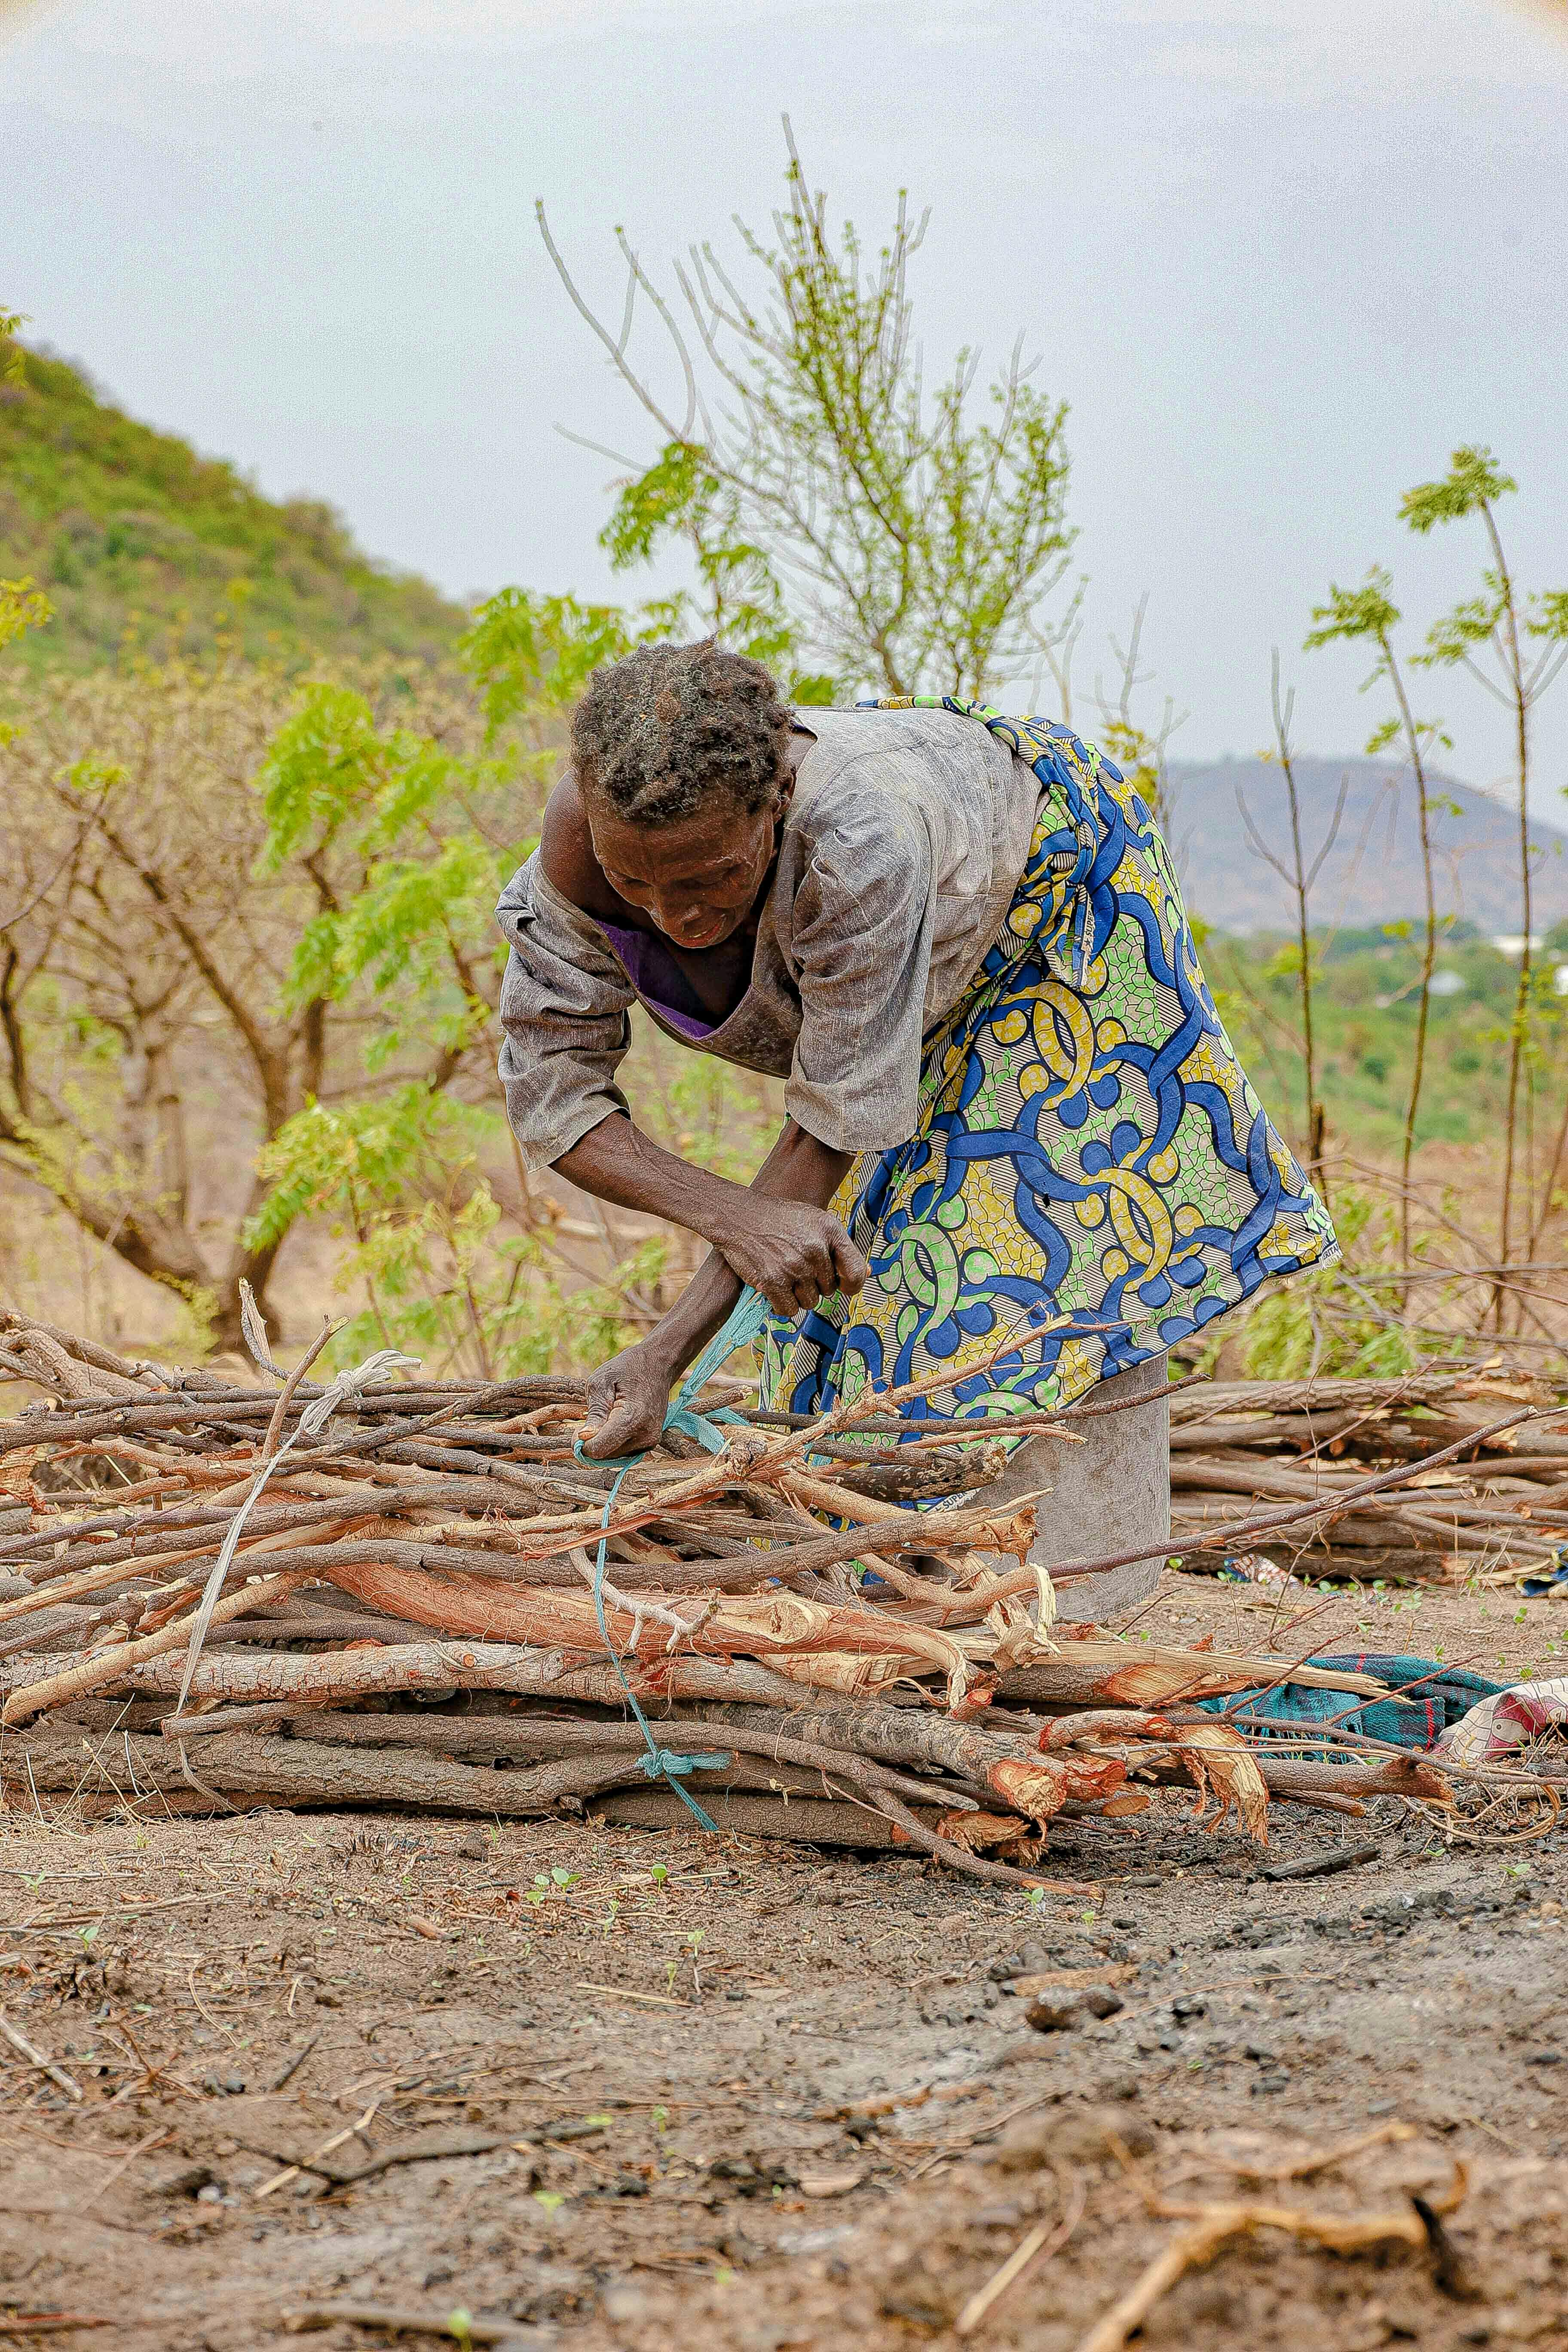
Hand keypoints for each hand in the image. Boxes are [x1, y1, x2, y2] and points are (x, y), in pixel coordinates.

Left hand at [579, 1339, 677, 1460]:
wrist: (659, 1365)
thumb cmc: (627, 1369)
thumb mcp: (601, 1382)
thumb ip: (594, 1413)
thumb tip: (584, 1437)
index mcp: (632, 1419)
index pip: (599, 1449)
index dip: (582, 1443)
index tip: (578, 1428)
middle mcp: (645, 1435)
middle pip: (605, 1456)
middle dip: (592, 1442)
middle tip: (593, 1418)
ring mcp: (651, 1441)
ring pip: (613, 1457)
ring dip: (603, 1443)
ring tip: (607, 1417)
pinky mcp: (651, 1443)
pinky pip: (623, 1452)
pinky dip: (614, 1443)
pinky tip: (615, 1423)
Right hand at [710, 1195, 869, 1317]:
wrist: (738, 1216)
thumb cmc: (780, 1220)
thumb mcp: (816, 1222)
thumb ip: (841, 1248)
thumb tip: (869, 1273)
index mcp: (830, 1231)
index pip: (856, 1273)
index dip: (851, 1285)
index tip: (842, 1285)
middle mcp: (814, 1249)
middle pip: (829, 1291)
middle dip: (815, 1285)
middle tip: (796, 1267)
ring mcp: (793, 1266)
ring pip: (809, 1303)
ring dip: (798, 1296)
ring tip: (784, 1275)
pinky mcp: (772, 1281)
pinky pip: (788, 1310)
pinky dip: (781, 1305)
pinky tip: (774, 1288)